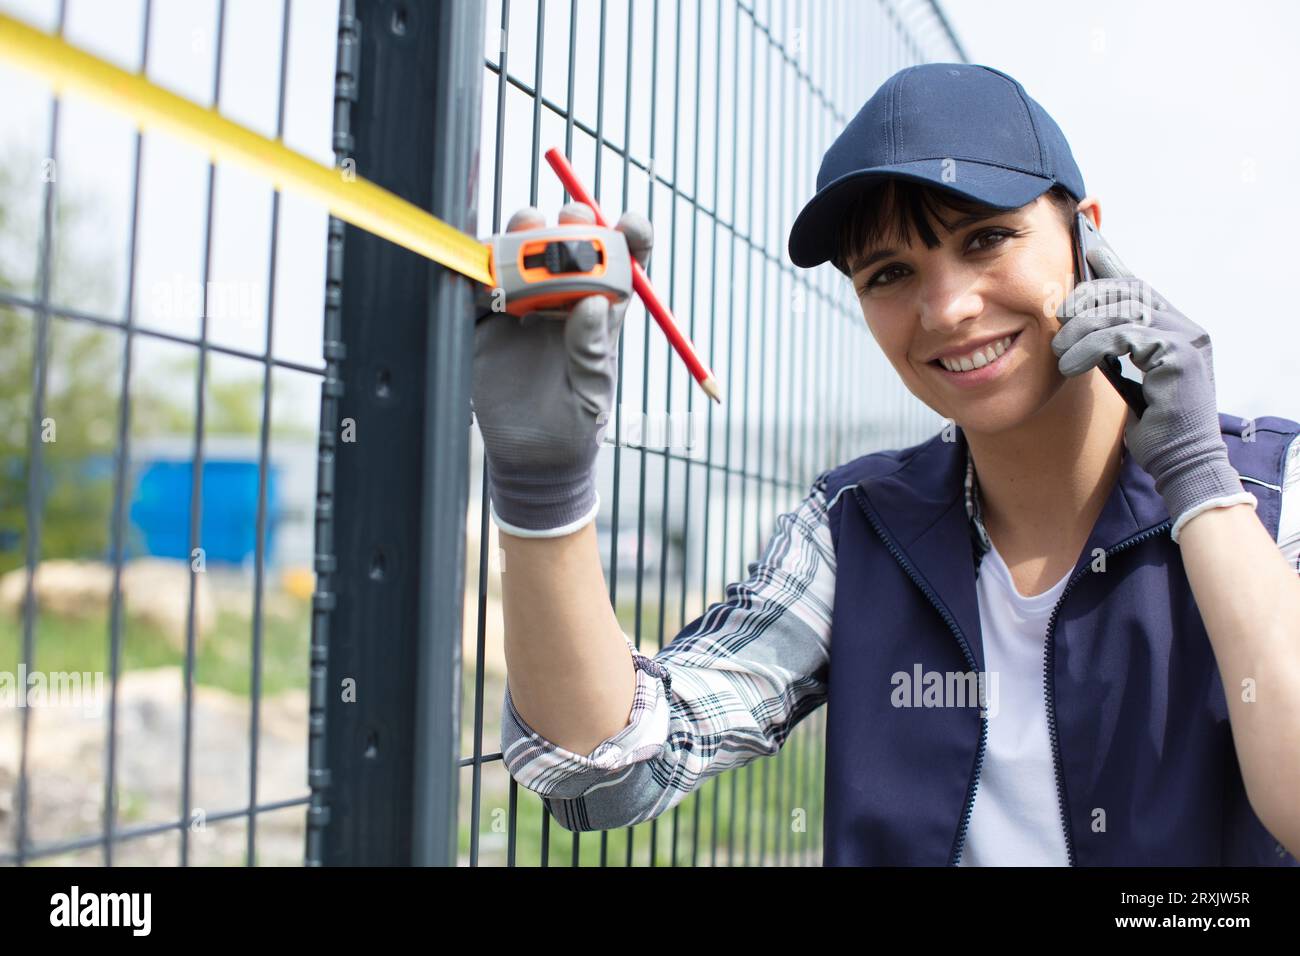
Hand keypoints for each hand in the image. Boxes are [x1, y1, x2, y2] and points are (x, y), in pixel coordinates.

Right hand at [472, 202, 652, 536]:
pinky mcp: (488, 322)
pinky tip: (482, 275)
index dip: (630, 234)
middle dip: (573, 223)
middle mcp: (566, 300)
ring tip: (522, 240)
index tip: (626, 224)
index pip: (625, 261)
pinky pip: (481, 285)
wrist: (530, 461)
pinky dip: (479, 270)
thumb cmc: (574, 430)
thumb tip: (594, 303)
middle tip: (568, 225)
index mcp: (602, 313)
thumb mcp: (592, 395)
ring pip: (525, 251)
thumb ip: (591, 351)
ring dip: (524, 235)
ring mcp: (526, 306)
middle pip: (572, 242)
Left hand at [1051, 244, 1253, 541]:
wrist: (1179, 460)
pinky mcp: (1179, 355)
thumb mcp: (1129, 378)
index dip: (1112, 267)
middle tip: (1058, 315)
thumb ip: (1116, 349)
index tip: (1087, 251)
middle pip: (1128, 290)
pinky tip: (1070, 363)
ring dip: (1081, 327)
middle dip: (1088, 297)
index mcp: (1175, 328)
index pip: (1139, 287)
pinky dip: (1090, 347)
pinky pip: (1123, 335)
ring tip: (1059, 350)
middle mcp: (1185, 327)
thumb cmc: (1154, 425)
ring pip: (1122, 310)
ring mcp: (1186, 339)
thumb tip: (1082, 325)